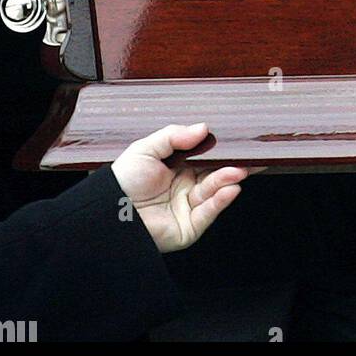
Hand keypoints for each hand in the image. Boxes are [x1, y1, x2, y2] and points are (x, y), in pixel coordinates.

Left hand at [111, 122, 251, 252]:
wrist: (108, 213)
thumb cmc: (122, 181)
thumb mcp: (146, 148)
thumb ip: (175, 135)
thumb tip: (203, 127)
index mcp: (176, 168)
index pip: (204, 157)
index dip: (220, 151)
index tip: (237, 142)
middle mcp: (184, 188)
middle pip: (214, 175)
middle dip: (231, 166)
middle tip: (247, 157)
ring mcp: (188, 208)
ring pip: (214, 192)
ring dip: (228, 180)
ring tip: (239, 170)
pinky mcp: (189, 228)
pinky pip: (208, 213)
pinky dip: (221, 201)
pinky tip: (230, 188)